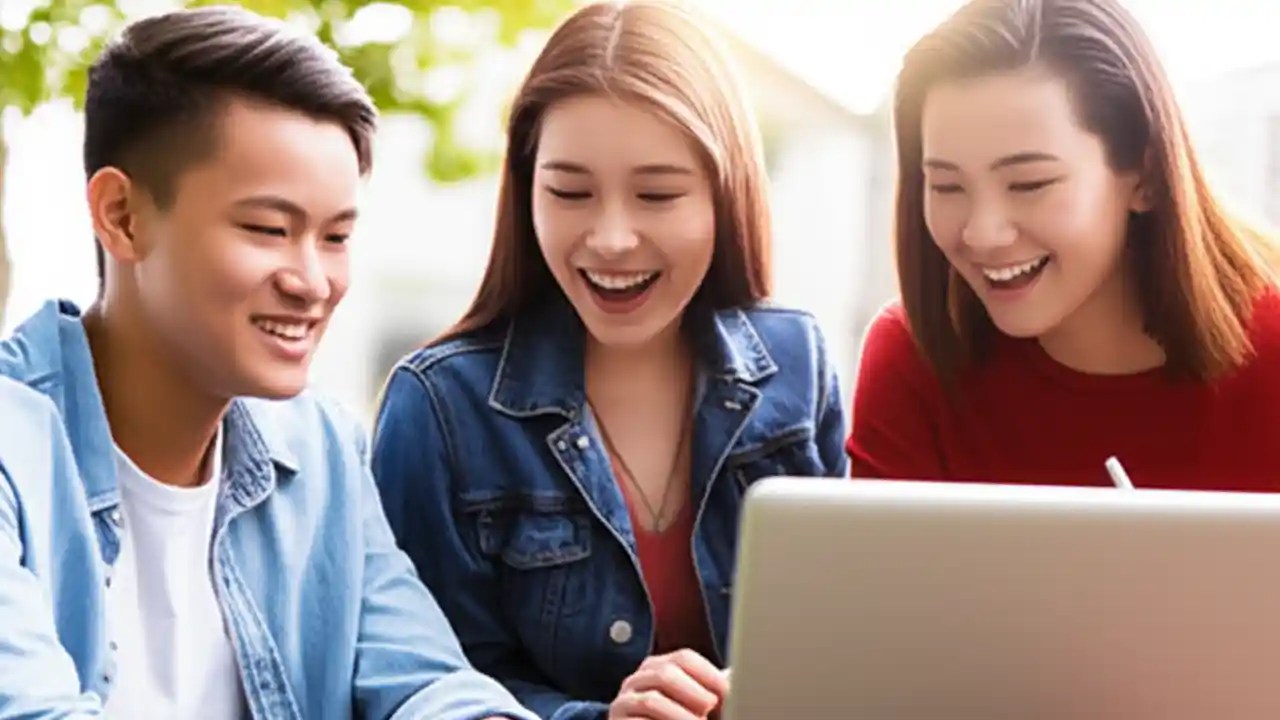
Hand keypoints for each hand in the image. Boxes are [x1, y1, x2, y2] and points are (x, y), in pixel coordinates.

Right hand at [609, 649, 729, 719]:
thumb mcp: (697, 704)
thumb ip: (715, 691)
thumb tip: (738, 677)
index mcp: (660, 666)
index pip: (684, 658)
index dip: (708, 673)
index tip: (728, 691)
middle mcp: (638, 679)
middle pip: (665, 673)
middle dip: (693, 692)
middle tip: (711, 707)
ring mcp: (624, 702)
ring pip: (651, 700)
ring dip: (680, 716)